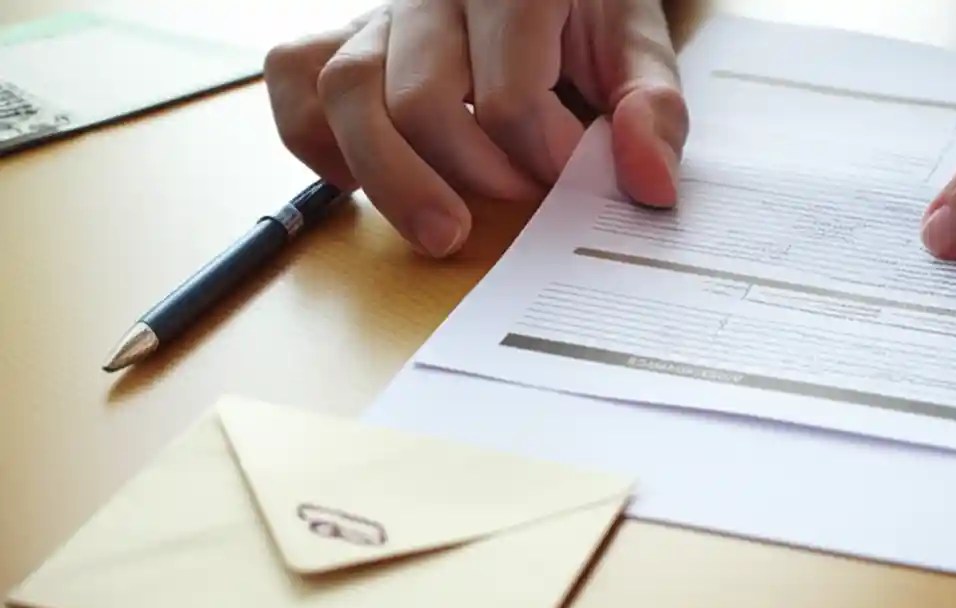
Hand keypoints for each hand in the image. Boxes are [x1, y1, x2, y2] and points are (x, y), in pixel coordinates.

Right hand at [263, 0, 687, 256]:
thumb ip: (653, 108)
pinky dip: (317, 136)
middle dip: (476, 175)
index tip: (573, 176)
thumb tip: (648, 180)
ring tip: (444, 230)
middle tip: (521, 200)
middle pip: (420, 100)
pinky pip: (296, 76)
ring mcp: (381, 11)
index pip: (511, 96)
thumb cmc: (588, 16)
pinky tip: (364, 177)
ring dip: (392, 180)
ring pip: (345, 90)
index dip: (545, 159)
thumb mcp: (638, 50)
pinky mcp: (345, 35)